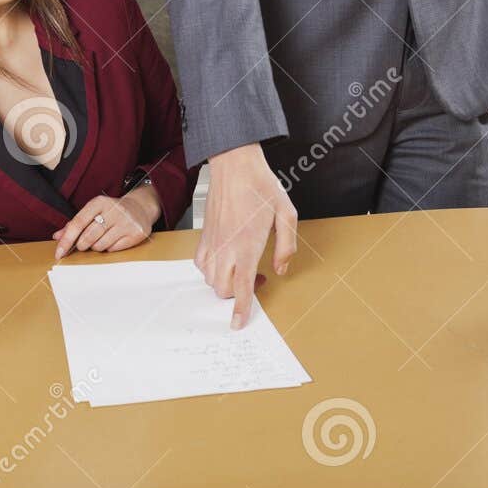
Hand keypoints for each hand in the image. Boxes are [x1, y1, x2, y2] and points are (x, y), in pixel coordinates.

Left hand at [53, 185, 161, 257]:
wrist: (140, 208)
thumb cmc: (110, 212)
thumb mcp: (93, 211)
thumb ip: (74, 223)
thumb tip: (57, 236)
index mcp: (99, 202)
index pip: (78, 222)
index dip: (67, 239)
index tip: (59, 253)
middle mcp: (114, 210)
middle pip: (88, 236)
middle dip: (82, 244)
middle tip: (84, 243)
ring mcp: (126, 222)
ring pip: (100, 245)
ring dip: (96, 246)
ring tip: (102, 238)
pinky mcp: (136, 233)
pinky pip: (113, 249)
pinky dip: (109, 248)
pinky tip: (113, 239)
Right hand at [198, 142, 297, 330]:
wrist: (234, 163)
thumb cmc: (261, 186)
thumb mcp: (287, 214)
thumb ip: (286, 246)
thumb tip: (280, 269)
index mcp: (247, 245)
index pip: (241, 287)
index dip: (240, 310)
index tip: (237, 324)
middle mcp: (226, 247)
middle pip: (221, 289)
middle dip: (235, 296)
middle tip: (255, 280)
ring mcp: (213, 241)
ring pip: (209, 278)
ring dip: (224, 282)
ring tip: (241, 268)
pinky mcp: (205, 234)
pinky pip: (201, 262)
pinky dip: (210, 269)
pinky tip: (225, 259)